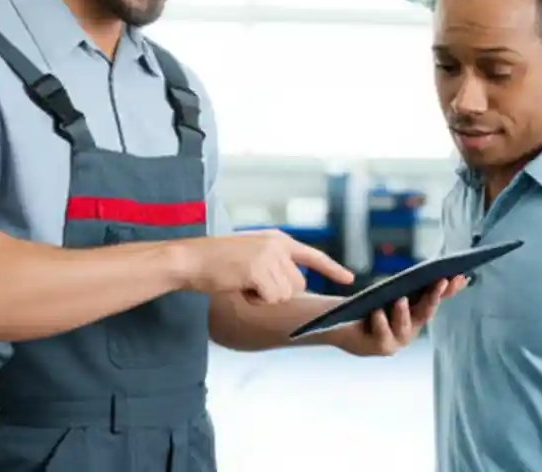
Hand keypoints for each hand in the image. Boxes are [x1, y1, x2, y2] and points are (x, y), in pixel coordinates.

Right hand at [176, 230, 354, 303]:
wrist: (192, 259)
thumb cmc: (217, 262)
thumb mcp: (251, 254)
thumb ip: (274, 264)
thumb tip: (294, 286)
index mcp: (277, 239)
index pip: (312, 255)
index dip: (332, 268)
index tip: (350, 278)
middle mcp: (277, 245)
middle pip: (297, 285)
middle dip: (277, 292)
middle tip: (250, 282)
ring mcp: (269, 257)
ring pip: (285, 294)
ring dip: (264, 297)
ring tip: (242, 282)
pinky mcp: (260, 270)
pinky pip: (270, 299)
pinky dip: (255, 301)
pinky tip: (239, 287)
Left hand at [335, 275, 467, 356]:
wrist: (344, 325)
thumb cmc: (370, 305)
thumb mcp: (391, 292)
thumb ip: (411, 284)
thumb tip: (432, 269)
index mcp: (417, 313)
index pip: (438, 299)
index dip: (450, 289)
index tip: (459, 277)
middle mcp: (412, 328)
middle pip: (426, 312)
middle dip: (434, 297)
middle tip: (441, 281)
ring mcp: (398, 340)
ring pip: (404, 326)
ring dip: (403, 313)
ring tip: (400, 300)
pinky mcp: (381, 347)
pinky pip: (382, 334)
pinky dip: (380, 323)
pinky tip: (377, 312)